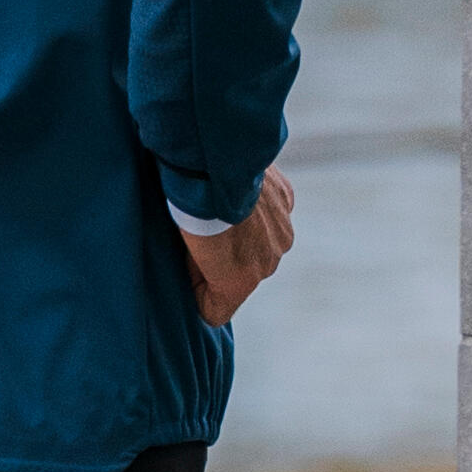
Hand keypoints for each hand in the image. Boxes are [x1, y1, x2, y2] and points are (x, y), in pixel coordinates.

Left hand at [179, 168, 294, 326]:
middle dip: (223, 261)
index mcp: (241, 281)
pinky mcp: (287, 201)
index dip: (198, 289)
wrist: (216, 160)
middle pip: (242, 273)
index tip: (187, 268)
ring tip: (220, 212)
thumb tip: (200, 278)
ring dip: (244, 233)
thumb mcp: (185, 251)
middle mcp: (269, 262)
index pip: (218, 311)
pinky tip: (241, 194)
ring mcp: (282, 231)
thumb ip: (198, 276)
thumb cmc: (191, 208)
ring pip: (260, 243)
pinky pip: (271, 213)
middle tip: (199, 235)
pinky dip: (258, 206)